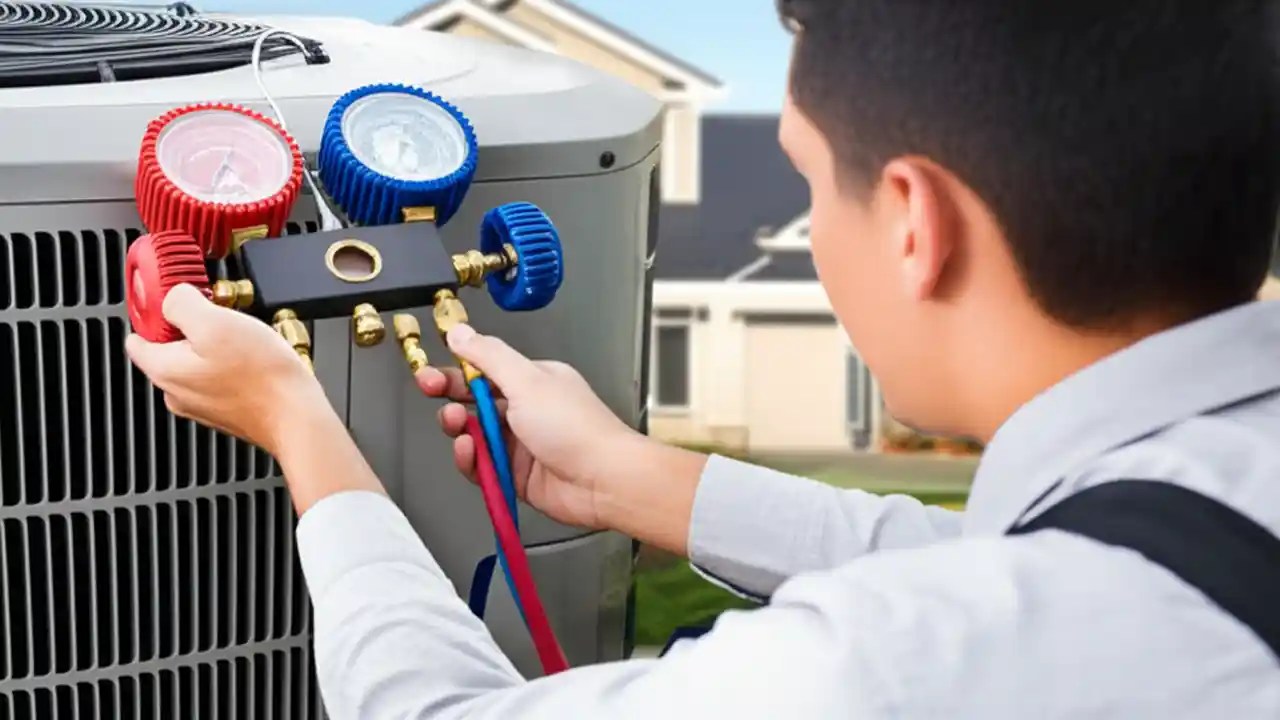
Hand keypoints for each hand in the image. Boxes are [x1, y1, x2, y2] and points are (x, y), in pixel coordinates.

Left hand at [125, 284, 328, 456]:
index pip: (136, 337)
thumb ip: (181, 303)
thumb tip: (172, 297)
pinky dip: (231, 366)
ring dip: (215, 347)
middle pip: (169, 349)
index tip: (182, 303)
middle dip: (192, 329)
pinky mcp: (225, 411)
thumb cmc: (261, 376)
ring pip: (197, 363)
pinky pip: (218, 378)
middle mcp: (176, 392)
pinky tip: (252, 361)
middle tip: (222, 320)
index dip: (158, 312)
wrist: (296, 416)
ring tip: (242, 341)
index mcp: (164, 370)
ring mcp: (201, 405)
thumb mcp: (215, 322)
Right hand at [416, 324, 644, 531]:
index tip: (429, 373)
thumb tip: (460, 332)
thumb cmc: (575, 427)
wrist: (603, 481)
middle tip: (432, 393)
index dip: (455, 370)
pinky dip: (470, 459)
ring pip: (475, 434)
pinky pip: (482, 465)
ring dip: (459, 428)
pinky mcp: (516, 475)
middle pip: (476, 401)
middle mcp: (527, 409)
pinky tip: (467, 451)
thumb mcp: (527, 380)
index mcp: (534, 380)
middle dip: (450, 397)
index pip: (485, 370)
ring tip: (455, 425)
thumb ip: (489, 356)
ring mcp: (521, 444)